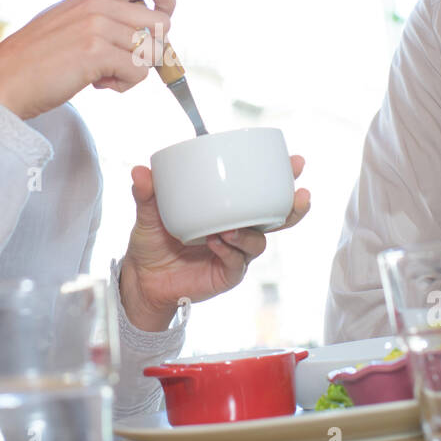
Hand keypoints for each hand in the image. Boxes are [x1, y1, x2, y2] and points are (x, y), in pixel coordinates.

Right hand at [0, 0, 173, 118]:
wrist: (1, 82)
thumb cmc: (34, 60)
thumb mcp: (69, 22)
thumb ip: (103, 18)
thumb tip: (146, 31)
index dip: (167, 1)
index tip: (156, 27)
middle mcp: (99, 3)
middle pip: (162, 22)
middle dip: (150, 49)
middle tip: (122, 61)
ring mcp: (97, 26)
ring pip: (154, 50)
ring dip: (135, 70)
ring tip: (105, 75)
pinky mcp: (96, 52)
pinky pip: (139, 72)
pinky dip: (124, 85)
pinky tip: (97, 84)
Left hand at [119, 155, 311, 330]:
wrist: (142, 278)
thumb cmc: (152, 241)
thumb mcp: (149, 213)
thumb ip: (147, 193)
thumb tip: (140, 171)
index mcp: (228, 210)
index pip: (260, 192)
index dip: (282, 178)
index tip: (295, 162)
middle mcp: (238, 230)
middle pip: (276, 218)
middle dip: (292, 206)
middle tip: (300, 193)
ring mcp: (235, 254)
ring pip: (258, 242)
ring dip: (250, 233)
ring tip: (231, 228)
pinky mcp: (226, 275)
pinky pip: (236, 263)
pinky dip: (230, 251)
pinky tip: (218, 242)